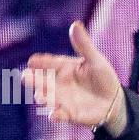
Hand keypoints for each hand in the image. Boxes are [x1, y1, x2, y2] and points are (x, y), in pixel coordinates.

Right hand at [23, 21, 126, 135]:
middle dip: (34, 80)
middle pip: (44, 81)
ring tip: (40, 96)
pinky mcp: (69, 114)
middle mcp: (58, 83)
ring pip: (49, 97)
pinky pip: (61, 115)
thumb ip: (84, 45)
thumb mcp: (95, 60)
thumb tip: (75, 24)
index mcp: (63, 67)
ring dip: (43, 97)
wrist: (113, 101)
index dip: (41, 62)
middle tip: (25, 77)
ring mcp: (62, 99)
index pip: (50, 63)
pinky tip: (54, 115)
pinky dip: (57, 115)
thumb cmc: (103, 78)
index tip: (32, 61)